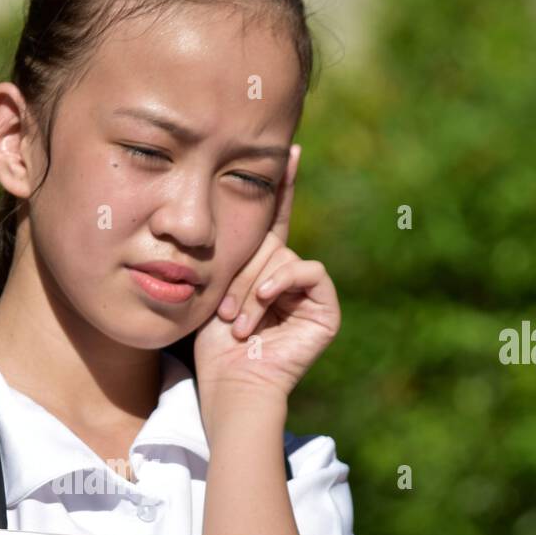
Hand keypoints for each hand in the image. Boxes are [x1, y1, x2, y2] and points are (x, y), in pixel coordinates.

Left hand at [193, 144, 341, 420]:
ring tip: (238, 322)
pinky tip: (265, 302)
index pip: (272, 216)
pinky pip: (309, 270)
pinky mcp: (326, 310)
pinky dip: (283, 283)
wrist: (229, 387)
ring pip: (283, 257)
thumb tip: (220, 201)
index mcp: (263, 266)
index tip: (288, 147)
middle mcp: (289, 275)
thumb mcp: (211, 284)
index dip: (281, 183)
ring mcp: (310, 293)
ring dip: (254, 288)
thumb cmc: (209, 346)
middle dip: (241, 272)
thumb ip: (225, 249)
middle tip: (226, 311)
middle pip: (269, 240)